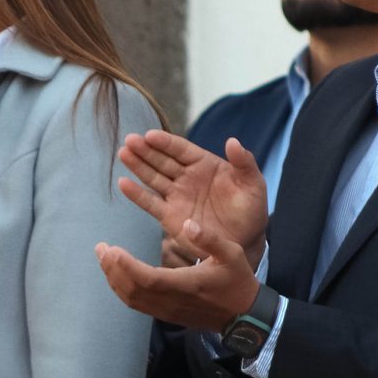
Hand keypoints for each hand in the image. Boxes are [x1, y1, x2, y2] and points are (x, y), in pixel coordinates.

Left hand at [98, 218, 261, 332]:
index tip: (111, 250)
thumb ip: (210, 239)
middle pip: (133, 290)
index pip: (148, 278)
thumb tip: (187, 223)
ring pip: (131, 299)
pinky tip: (116, 275)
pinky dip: (122, 290)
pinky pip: (138, 305)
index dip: (126, 266)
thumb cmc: (237, 281)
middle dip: (113, 269)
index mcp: (187, 284)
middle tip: (101, 248)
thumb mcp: (232, 254)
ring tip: (104, 259)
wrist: (243, 316)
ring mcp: (167, 311)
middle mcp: (172, 301)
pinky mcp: (165, 315)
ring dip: (114, 279)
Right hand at [117, 132, 268, 263]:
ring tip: (123, 154)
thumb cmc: (251, 209)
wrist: (245, 241)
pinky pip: (151, 203)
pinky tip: (123, 183)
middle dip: (146, 150)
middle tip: (129, 140)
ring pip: (153, 178)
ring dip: (137, 166)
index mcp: (204, 164)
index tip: (150, 135)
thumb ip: (244, 162)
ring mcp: (176, 196)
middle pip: (162, 160)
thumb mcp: (253, 184)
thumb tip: (232, 141)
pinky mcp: (170, 216)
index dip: (165, 142)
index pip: (181, 149)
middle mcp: (187, 177)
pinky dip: (137, 195)